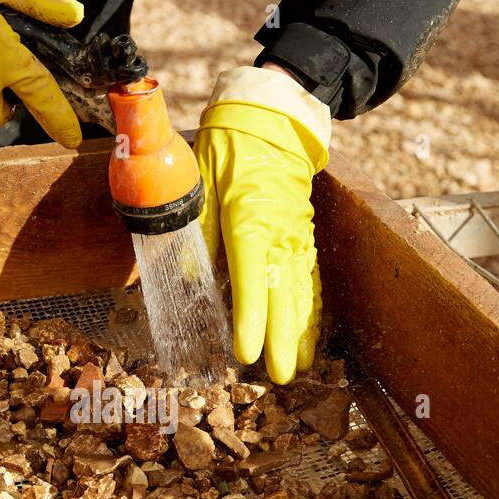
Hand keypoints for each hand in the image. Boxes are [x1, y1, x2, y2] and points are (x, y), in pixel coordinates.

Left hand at [195, 66, 331, 383]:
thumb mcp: (200, 188)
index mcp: (249, 218)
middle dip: (283, 338)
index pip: (250, 276)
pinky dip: (311, 312)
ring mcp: (297, 236)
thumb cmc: (227, 153)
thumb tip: (187, 278)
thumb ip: (196, 235)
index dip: (249, 317)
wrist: (270, 122)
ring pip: (302, 291)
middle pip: (284, 293)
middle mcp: (280, 231)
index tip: (246, 351)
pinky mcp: (304, 238)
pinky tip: (311, 338)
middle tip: (280, 376)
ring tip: (299, 367)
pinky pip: (309, 281)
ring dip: (302, 332)